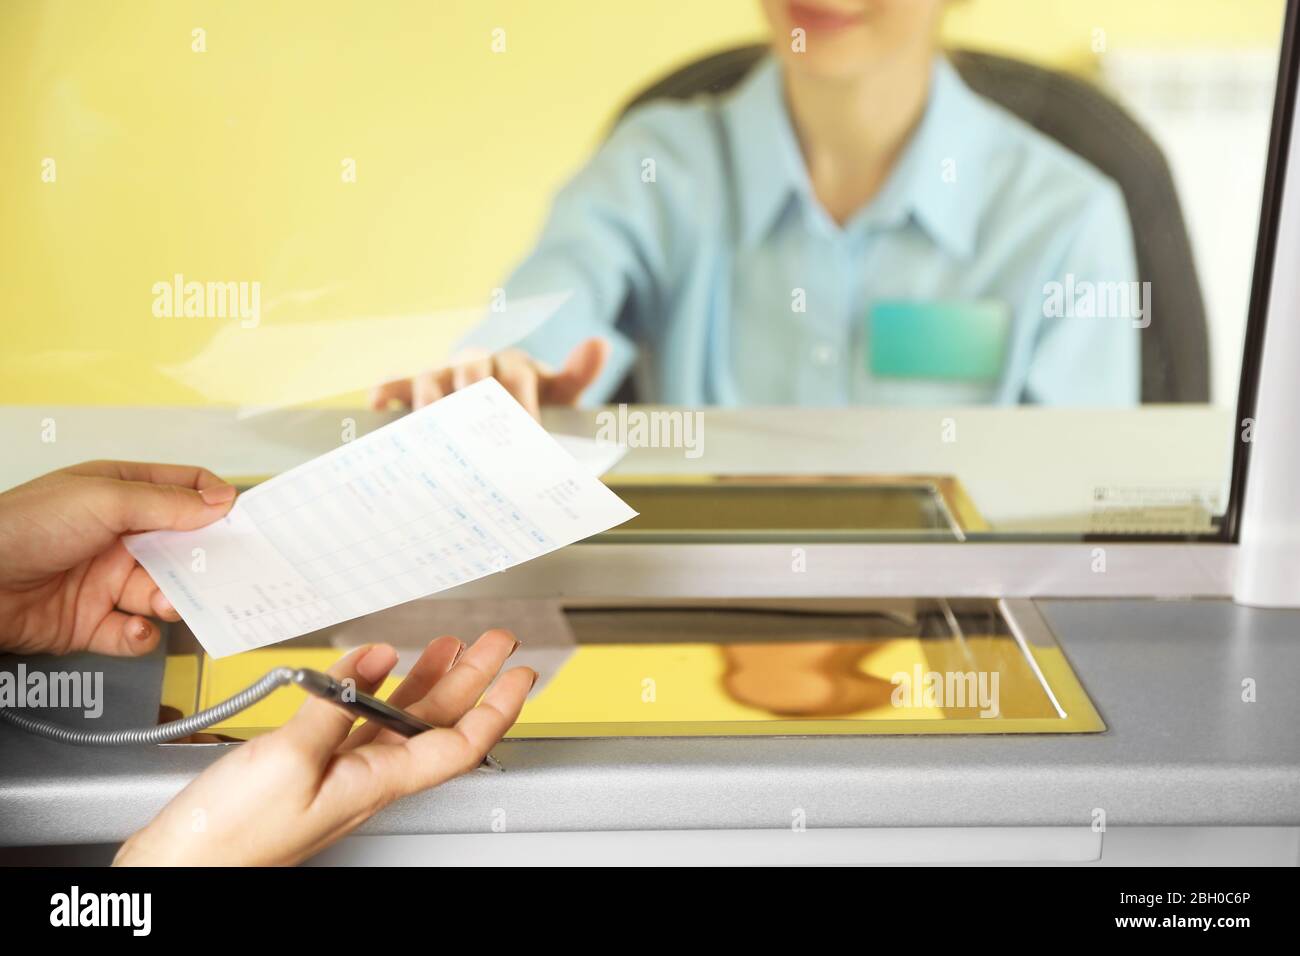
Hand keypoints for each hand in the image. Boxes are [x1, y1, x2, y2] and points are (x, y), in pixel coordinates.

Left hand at [0, 461, 236, 656]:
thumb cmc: (24, 527)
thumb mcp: (104, 501)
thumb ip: (167, 504)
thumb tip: (221, 501)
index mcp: (119, 493)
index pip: (182, 490)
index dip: (214, 502)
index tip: (242, 520)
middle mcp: (117, 535)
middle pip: (181, 548)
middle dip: (201, 562)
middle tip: (221, 572)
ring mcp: (106, 579)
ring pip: (163, 592)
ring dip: (170, 600)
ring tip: (164, 602)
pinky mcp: (92, 622)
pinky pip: (133, 631)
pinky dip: (140, 634)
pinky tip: (133, 627)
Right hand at [114, 631, 534, 865]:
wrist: (181, 867)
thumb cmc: (231, 836)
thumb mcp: (289, 760)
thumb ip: (334, 706)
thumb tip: (372, 662)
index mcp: (378, 781)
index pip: (461, 744)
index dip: (497, 707)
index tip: (520, 674)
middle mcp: (369, 778)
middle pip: (440, 723)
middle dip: (474, 679)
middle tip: (498, 643)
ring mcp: (342, 773)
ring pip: (402, 719)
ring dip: (432, 680)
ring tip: (452, 645)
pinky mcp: (311, 767)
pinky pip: (360, 720)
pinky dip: (373, 687)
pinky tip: (373, 666)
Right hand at [371, 337, 608, 417]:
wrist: (500, 395)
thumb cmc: (531, 399)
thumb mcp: (559, 390)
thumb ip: (576, 374)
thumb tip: (601, 342)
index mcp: (515, 366)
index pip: (518, 377)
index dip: (523, 403)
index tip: (528, 433)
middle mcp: (477, 363)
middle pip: (472, 373)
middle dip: (474, 399)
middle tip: (476, 431)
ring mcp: (444, 373)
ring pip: (433, 377)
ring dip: (430, 398)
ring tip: (428, 421)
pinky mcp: (416, 385)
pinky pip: (398, 382)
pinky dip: (387, 390)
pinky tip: (378, 407)